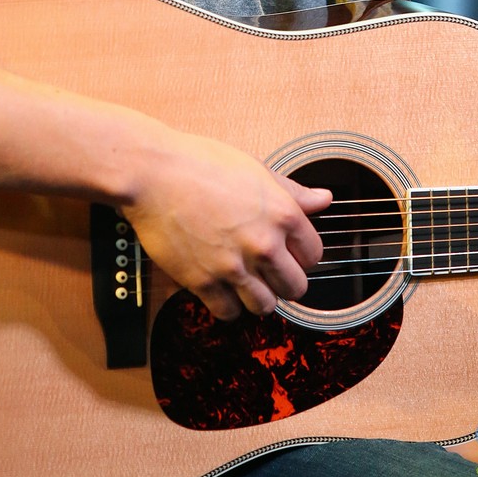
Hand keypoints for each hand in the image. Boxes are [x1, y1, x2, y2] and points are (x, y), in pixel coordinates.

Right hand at [122, 130, 331, 320]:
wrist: (153, 174)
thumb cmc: (200, 163)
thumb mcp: (255, 169)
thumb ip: (292, 191)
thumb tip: (324, 199)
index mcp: (282, 213)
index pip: (313, 255)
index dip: (301, 254)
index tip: (288, 253)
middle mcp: (263, 244)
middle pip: (295, 287)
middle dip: (284, 281)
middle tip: (268, 271)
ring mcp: (233, 266)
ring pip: (264, 307)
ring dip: (257, 297)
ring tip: (245, 281)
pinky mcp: (203, 281)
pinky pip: (228, 313)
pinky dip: (227, 306)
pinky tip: (221, 288)